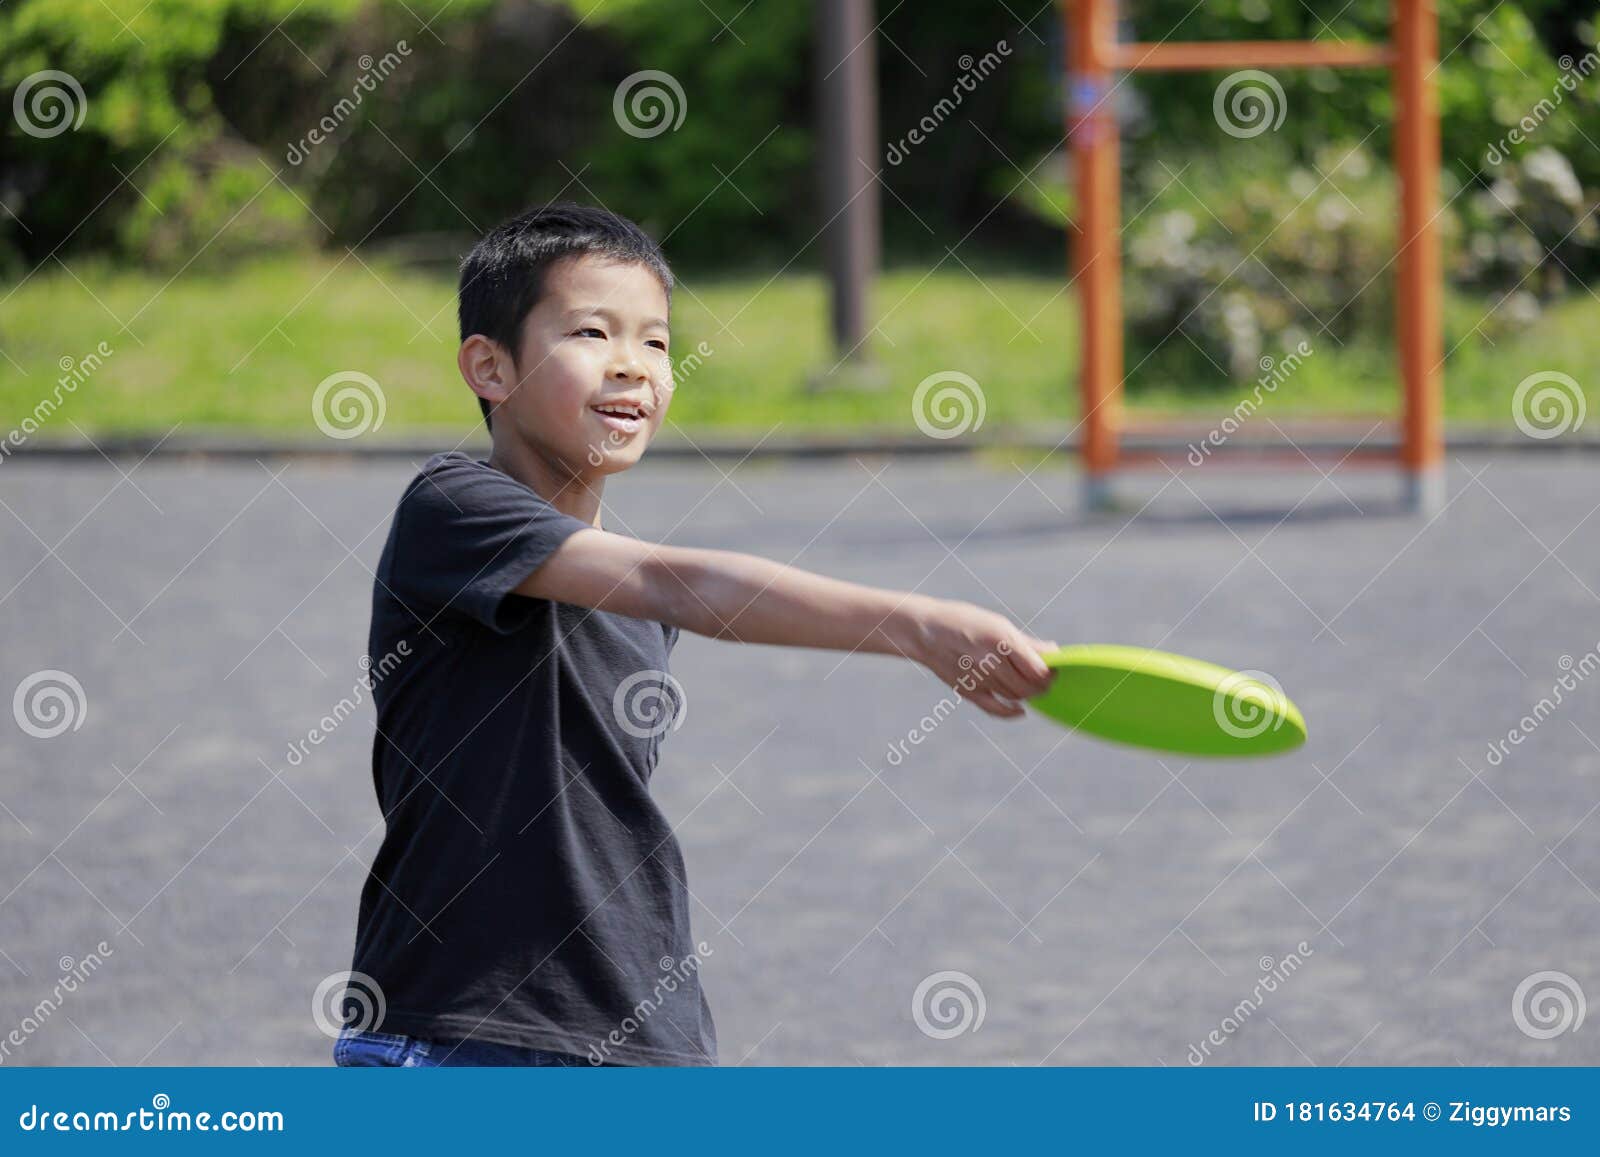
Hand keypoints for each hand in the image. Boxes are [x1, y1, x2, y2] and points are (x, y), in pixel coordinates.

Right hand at [903, 596, 1058, 718]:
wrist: (924, 630)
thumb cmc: (964, 621)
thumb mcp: (997, 623)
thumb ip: (1027, 642)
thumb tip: (1054, 652)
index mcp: (1001, 640)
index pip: (1038, 670)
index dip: (1051, 673)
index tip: (1054, 669)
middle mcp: (990, 661)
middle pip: (1029, 687)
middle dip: (1043, 686)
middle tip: (1046, 680)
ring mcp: (978, 679)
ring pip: (1015, 697)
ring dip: (1027, 694)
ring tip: (1029, 684)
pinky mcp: (968, 691)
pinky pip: (996, 709)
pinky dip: (1011, 712)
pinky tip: (1019, 709)